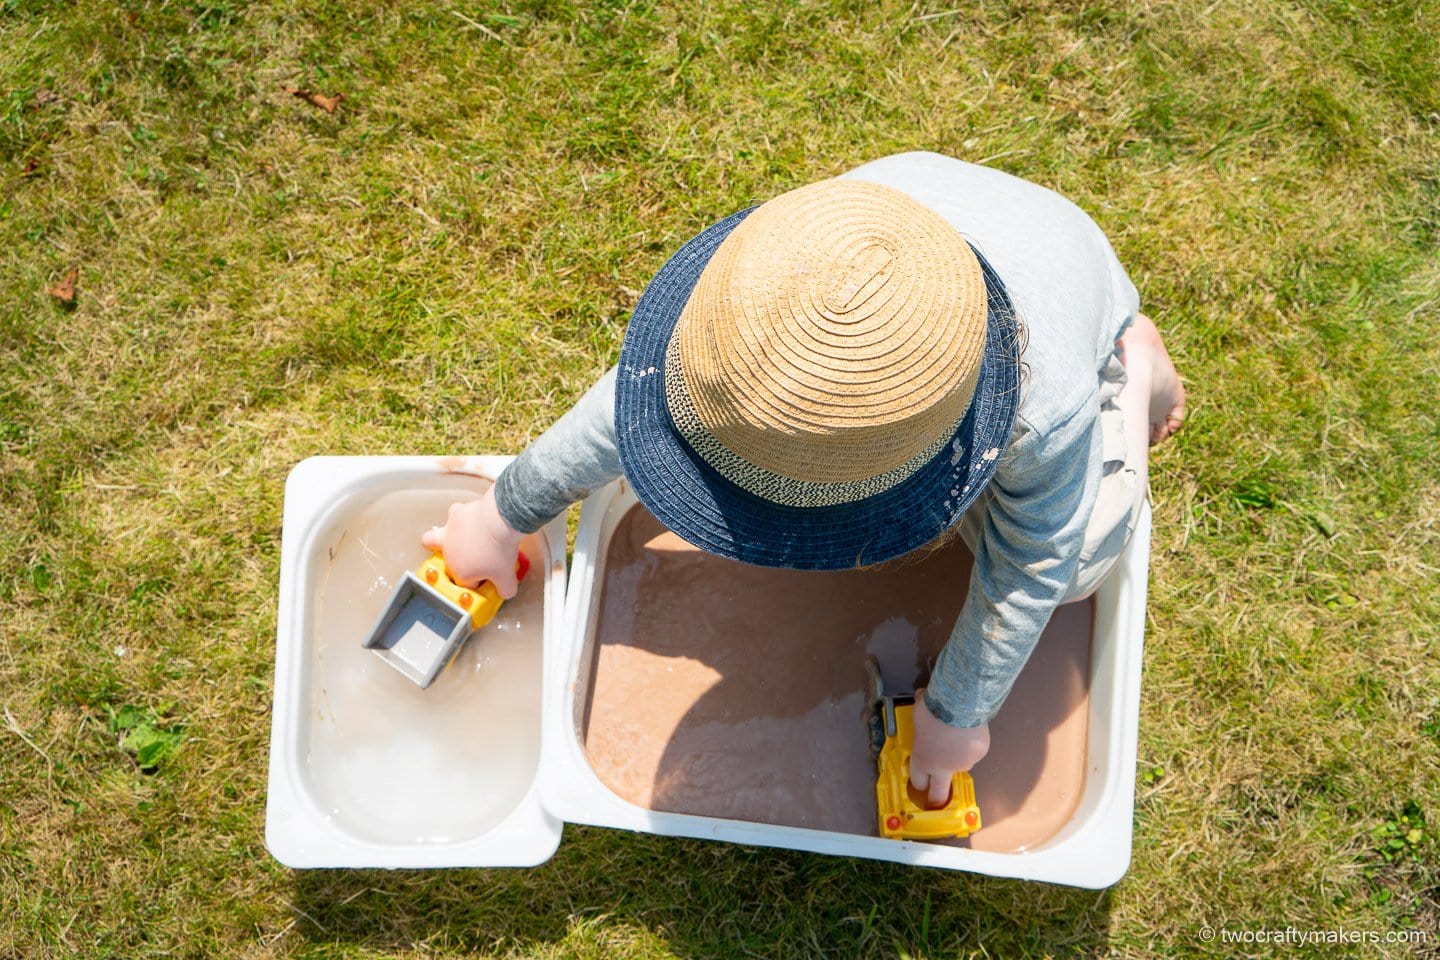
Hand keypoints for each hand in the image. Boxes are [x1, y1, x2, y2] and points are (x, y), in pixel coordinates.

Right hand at [419, 488, 524, 597]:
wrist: (499, 521)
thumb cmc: (500, 550)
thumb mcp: (507, 578)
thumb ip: (506, 590)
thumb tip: (506, 592)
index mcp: (461, 573)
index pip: (467, 583)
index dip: (479, 580)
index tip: (490, 575)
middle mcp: (450, 554)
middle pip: (450, 562)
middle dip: (462, 561)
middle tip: (479, 557)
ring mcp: (449, 534)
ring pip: (433, 539)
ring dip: (442, 540)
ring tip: (457, 538)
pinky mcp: (454, 514)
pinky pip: (453, 517)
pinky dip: (460, 517)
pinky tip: (472, 517)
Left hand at [909, 687, 989, 806]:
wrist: (961, 704)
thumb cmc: (936, 708)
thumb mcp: (919, 713)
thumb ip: (922, 718)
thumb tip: (921, 699)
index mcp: (923, 760)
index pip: (918, 780)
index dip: (919, 780)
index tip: (921, 782)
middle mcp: (943, 767)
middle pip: (938, 795)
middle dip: (936, 802)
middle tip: (935, 804)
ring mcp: (963, 762)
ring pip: (960, 766)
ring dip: (957, 757)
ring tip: (956, 737)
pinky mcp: (979, 754)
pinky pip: (973, 752)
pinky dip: (971, 744)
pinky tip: (969, 730)